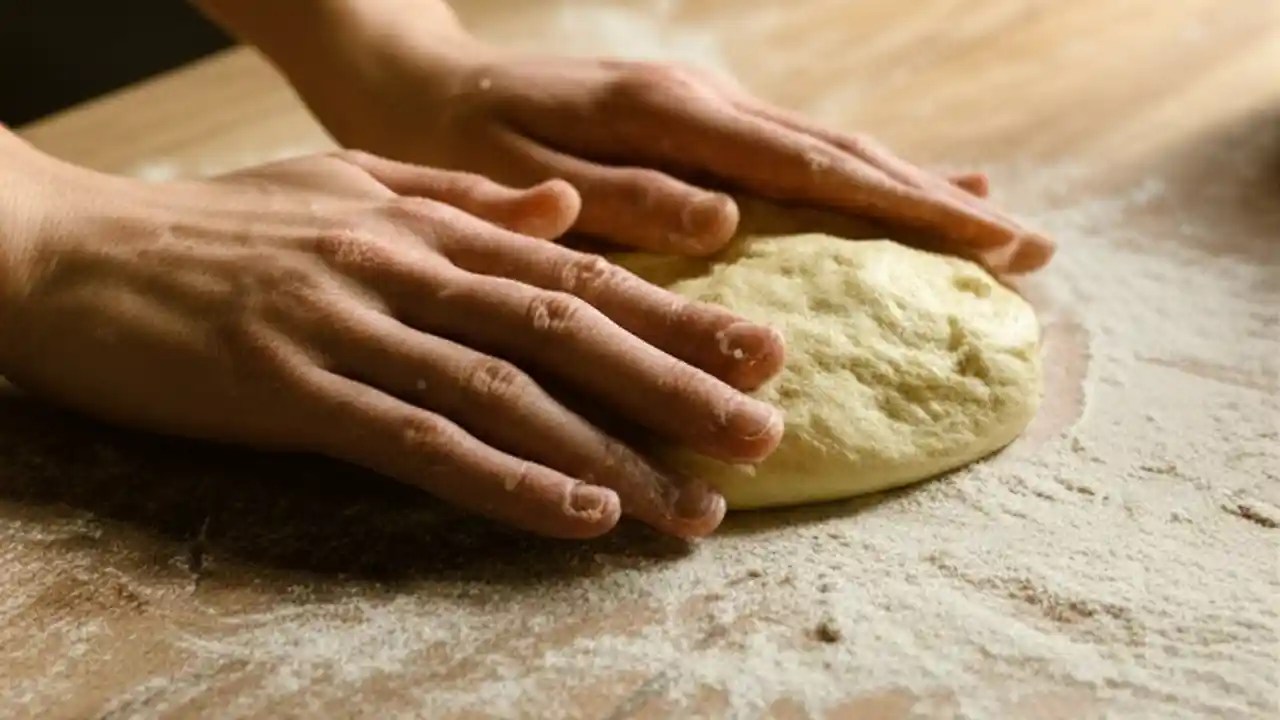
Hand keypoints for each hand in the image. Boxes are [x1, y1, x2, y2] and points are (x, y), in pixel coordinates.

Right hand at [0, 143, 785, 538]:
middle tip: (766, 431)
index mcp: (423, 224)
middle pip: (568, 329)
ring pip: (511, 394)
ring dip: (612, 453)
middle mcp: (405, 270)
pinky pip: (422, 443)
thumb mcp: (345, 190)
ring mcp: (353, 331)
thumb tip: (565, 212)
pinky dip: (508, 481)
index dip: (676, 312)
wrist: (71, 253)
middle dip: (676, 383)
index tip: (760, 349)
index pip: (575, 271)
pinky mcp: (296, 393)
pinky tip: (577, 514)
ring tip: (695, 503)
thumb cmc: (213, 230)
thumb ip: (460, 202)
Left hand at [281, 18, 1052, 271]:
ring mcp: (700, 107)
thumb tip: (725, 223)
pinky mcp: (689, 123)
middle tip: (1033, 249)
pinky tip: (890, 191)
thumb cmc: (453, 138)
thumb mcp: (516, 175)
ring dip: (911, 187)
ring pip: (827, 150)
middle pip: (843, 154)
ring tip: (993, 221)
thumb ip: (619, 197)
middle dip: (939, 203)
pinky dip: (851, 178)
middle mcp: (701, 102)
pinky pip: (788, 154)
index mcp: (668, 116)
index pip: (811, 169)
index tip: (990, 240)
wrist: (412, 80)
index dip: (904, 207)